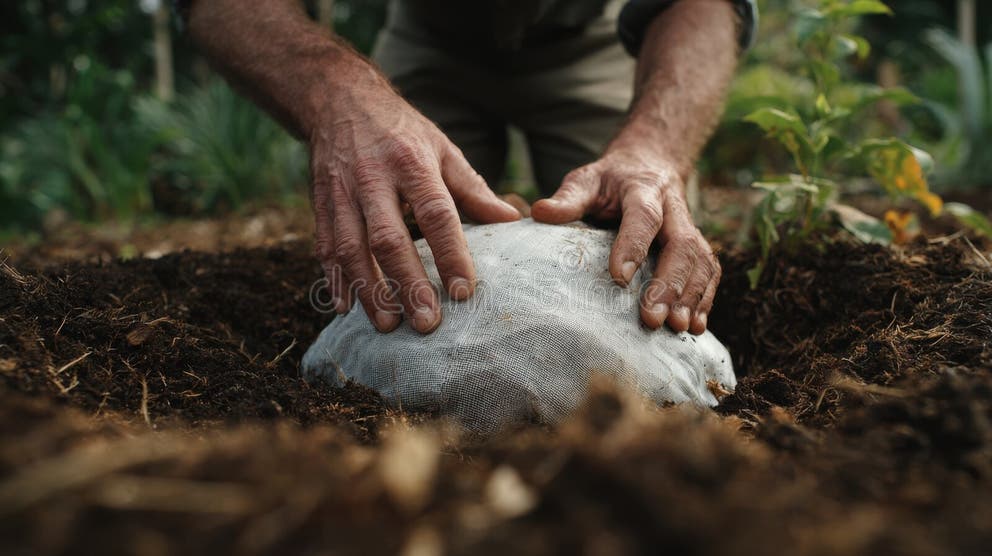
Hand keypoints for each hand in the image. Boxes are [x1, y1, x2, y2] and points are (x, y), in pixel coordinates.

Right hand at [310, 74, 520, 333]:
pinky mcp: (319, 203)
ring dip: (369, 291)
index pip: (435, 214)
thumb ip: (473, 189)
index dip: (450, 254)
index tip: (463, 292)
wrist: (339, 100)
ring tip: (388, 326)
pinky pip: (325, 246)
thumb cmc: (402, 131)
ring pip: (351, 249)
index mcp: (411, 163)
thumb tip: (511, 220)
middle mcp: (373, 178)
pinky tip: (345, 307)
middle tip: (427, 324)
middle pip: (389, 238)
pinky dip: (333, 278)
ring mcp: (341, 192)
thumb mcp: (442, 149)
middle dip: (407, 284)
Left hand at [531, 148, 719, 334]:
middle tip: (653, 319)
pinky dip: (705, 299)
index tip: (618, 278)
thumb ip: (568, 198)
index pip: (642, 217)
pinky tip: (695, 326)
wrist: (650, 166)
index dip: (633, 246)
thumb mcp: (586, 180)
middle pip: (681, 245)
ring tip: (677, 327)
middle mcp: (673, 209)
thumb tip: (540, 212)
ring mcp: (690, 227)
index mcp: (643, 190)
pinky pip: (710, 271)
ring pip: (701, 260)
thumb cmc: (611, 181)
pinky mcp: (698, 246)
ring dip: (691, 296)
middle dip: (669, 283)